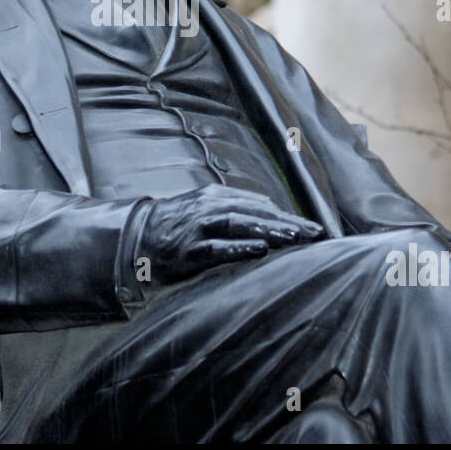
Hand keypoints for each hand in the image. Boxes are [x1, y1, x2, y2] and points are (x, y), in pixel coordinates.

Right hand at [137, 185, 323, 284]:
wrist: (134, 239)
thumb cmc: (175, 227)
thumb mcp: (204, 212)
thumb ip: (234, 212)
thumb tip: (271, 216)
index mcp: (216, 198)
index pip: (259, 204)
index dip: (287, 216)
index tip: (313, 228)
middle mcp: (209, 208)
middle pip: (255, 212)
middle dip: (287, 222)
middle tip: (316, 233)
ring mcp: (198, 229)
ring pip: (239, 224)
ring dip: (269, 230)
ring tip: (295, 237)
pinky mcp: (188, 251)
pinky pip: (217, 248)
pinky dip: (239, 248)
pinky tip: (260, 250)